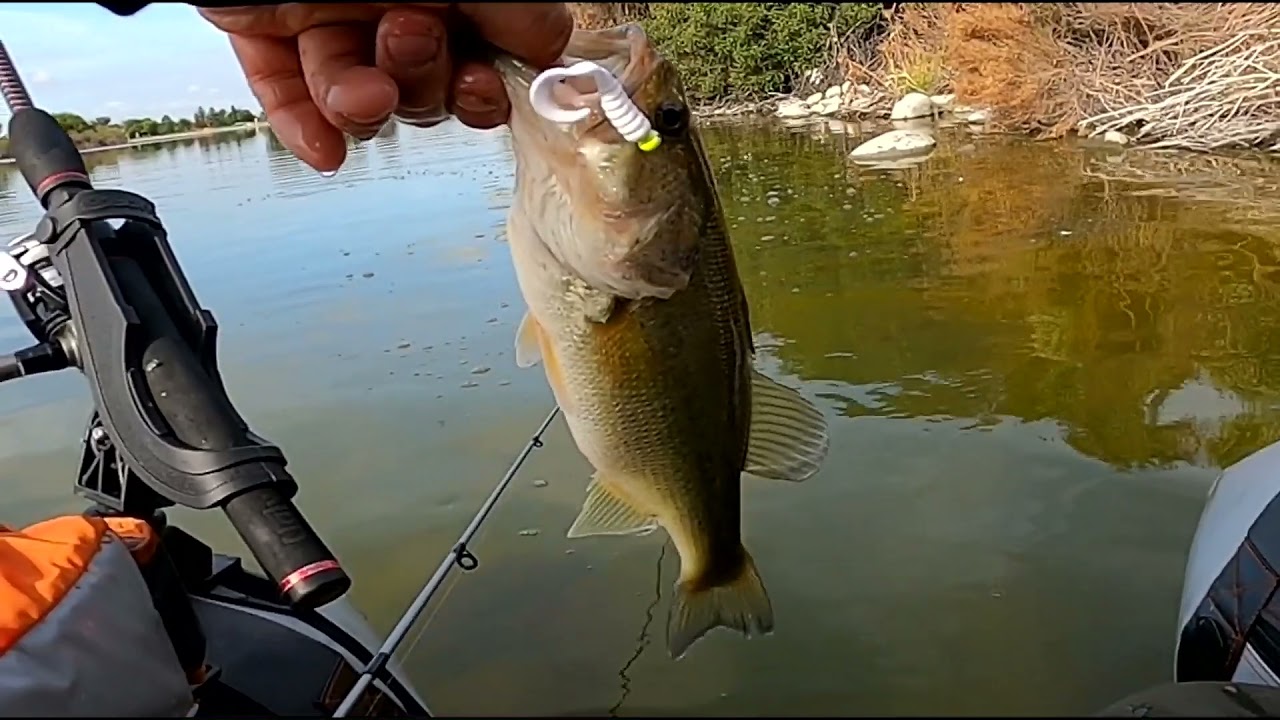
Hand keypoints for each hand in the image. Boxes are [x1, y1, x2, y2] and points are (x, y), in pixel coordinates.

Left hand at [199, 3, 571, 171]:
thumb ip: (520, 10)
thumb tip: (550, 52)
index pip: (476, 65)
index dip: (481, 93)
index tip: (481, 91)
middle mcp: (391, 5)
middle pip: (421, 91)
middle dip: (420, 82)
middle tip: (406, 36)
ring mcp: (326, 19)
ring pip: (357, 102)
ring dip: (365, 107)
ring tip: (360, 87)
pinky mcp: (261, 27)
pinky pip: (283, 96)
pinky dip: (304, 128)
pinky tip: (324, 151)